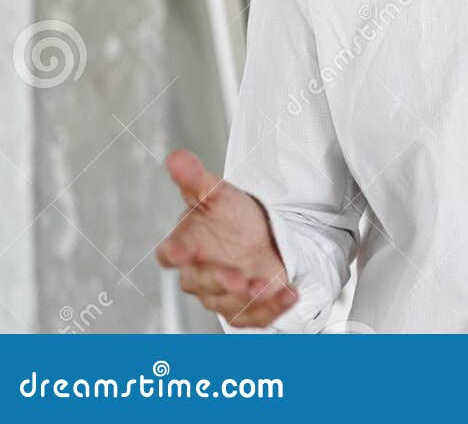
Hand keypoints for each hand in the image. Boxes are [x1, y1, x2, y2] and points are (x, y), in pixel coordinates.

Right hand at [156, 149, 297, 327]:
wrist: (262, 235)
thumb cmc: (230, 217)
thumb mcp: (217, 194)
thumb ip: (195, 179)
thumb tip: (176, 156)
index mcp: (186, 247)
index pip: (172, 253)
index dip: (174, 252)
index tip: (177, 251)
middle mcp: (200, 275)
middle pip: (204, 283)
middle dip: (221, 281)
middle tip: (238, 278)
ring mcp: (223, 295)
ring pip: (230, 303)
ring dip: (250, 298)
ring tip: (268, 286)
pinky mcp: (246, 308)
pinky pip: (256, 316)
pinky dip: (274, 309)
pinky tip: (291, 294)